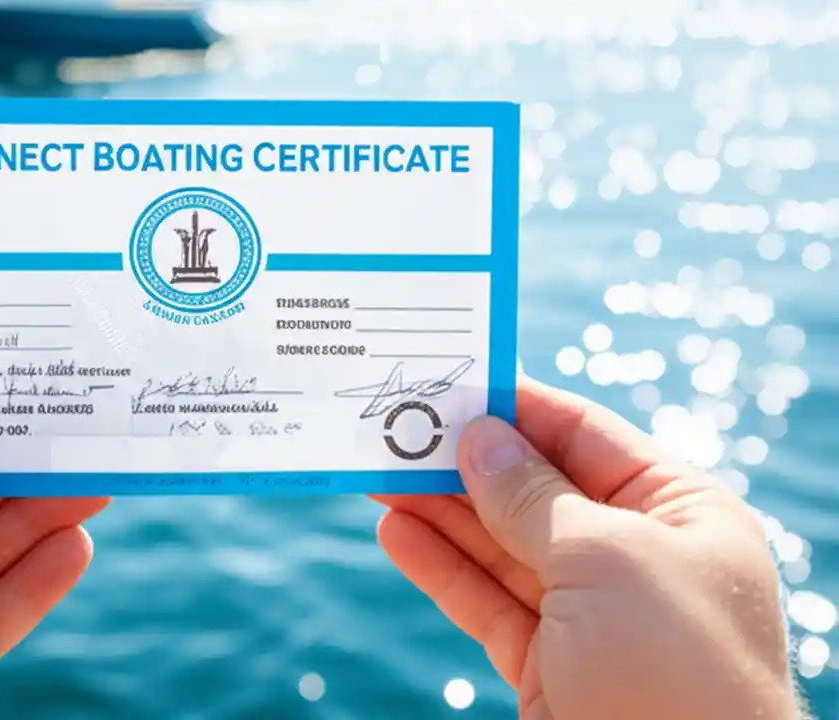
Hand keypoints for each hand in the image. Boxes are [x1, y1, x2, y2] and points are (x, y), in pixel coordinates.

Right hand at [375, 377, 797, 719]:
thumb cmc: (673, 672)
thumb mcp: (606, 559)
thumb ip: (532, 495)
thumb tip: (478, 436)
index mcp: (681, 514)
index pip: (585, 435)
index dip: (515, 405)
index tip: (449, 379)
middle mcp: (637, 558)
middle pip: (532, 489)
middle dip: (463, 459)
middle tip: (392, 426)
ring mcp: (590, 617)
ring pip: (499, 546)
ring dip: (437, 510)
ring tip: (375, 473)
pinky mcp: (549, 667)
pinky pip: (486, 601)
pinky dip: (439, 568)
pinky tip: (395, 534)